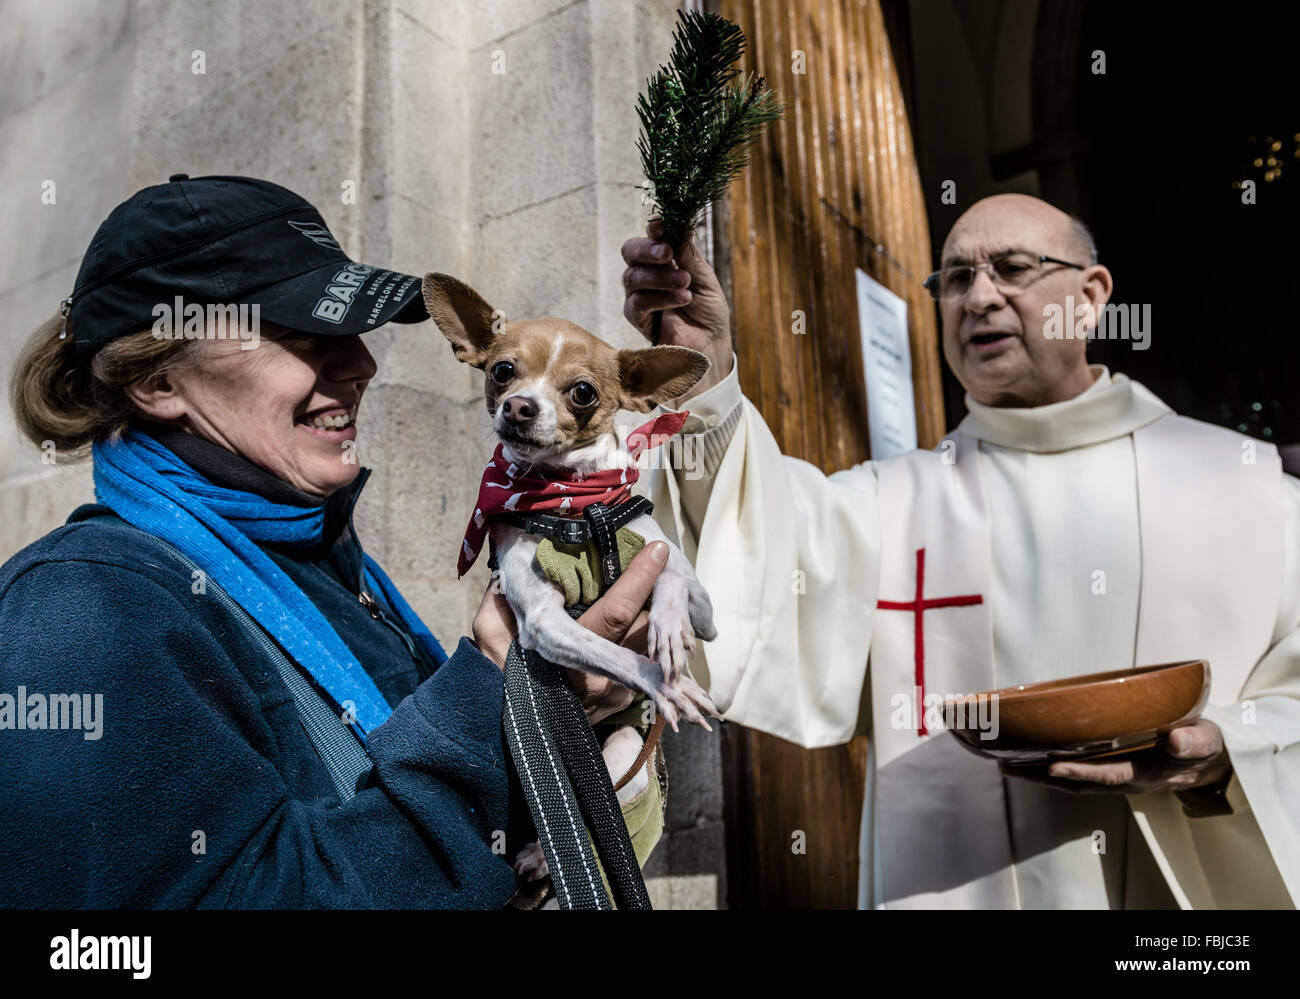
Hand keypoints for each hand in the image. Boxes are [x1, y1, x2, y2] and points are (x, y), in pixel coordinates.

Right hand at [472, 543, 671, 721]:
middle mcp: (600, 678)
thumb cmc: (500, 675)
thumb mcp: (491, 632)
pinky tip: (651, 617)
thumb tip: (518, 568)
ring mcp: (616, 694)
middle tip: (667, 562)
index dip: (641, 578)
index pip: (619, 611)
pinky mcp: (622, 700)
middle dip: (660, 594)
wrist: (508, 729)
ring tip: (663, 586)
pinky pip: (643, 661)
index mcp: (569, 656)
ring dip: (658, 617)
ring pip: (650, 645)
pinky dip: (649, 639)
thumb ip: (503, 598)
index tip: (659, 550)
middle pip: (647, 627)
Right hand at [621, 219, 733, 399]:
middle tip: (667, 253)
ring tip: (686, 283)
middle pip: (630, 251)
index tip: (661, 226)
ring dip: (660, 277)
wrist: (711, 344)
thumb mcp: (705, 279)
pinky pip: (637, 303)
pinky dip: (659, 298)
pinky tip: (681, 299)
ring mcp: (639, 295)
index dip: (654, 230)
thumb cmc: (709, 312)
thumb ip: (689, 256)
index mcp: (664, 260)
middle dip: (647, 249)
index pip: (650, 237)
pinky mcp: (637, 319)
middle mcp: (647, 274)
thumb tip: (679, 225)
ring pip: (632, 277)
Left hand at [1000, 718, 1231, 793]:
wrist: (1207, 760)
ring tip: (1005, 764)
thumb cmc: (1202, 746)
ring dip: (1038, 774)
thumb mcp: (1204, 742)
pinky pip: (1073, 769)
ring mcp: (1113, 774)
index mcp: (1145, 772)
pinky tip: (1027, 757)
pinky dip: (1048, 765)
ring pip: (1069, 778)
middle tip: (1008, 767)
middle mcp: (1123, 777)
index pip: (1108, 774)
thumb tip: (1176, 740)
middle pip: (1076, 781)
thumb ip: (1192, 743)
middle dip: (1042, 776)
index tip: (1054, 766)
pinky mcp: (1108, 766)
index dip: (1081, 771)